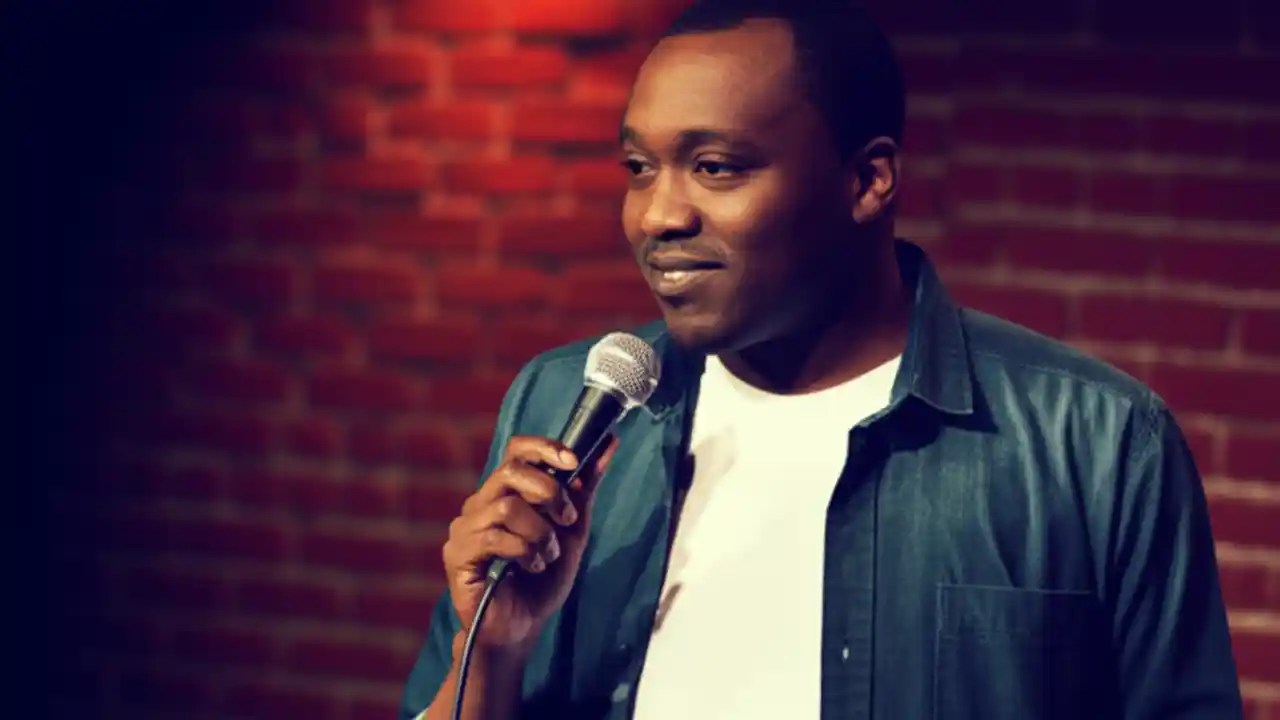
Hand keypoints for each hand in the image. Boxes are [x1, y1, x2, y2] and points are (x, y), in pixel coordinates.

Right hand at [441, 434, 618, 656]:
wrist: (522, 628)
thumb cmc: (542, 579)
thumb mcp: (573, 530)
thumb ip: (585, 489)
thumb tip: (610, 444)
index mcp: (506, 492)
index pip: (517, 449)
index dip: (545, 448)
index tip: (574, 463)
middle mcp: (481, 503)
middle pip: (512, 471)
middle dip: (550, 492)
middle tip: (566, 521)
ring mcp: (465, 527)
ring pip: (507, 507)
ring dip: (540, 533)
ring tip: (548, 555)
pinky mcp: (457, 554)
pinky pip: (494, 538)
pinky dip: (523, 552)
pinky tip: (531, 566)